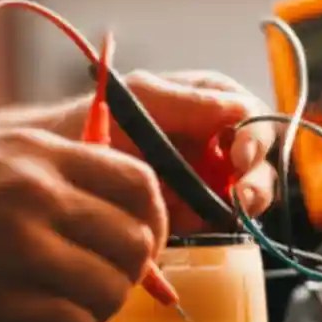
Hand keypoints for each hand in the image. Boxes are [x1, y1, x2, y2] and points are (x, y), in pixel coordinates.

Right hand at [0, 128, 166, 321]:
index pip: (138, 181)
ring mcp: (21, 245)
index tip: (135, 247)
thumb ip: (37, 180)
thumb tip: (90, 218)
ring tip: (63, 318)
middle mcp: (38, 192)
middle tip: (100, 292)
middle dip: (128, 276)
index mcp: (34, 154)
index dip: (148, 223)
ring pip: (111, 290)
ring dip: (97, 314)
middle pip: (137, 241)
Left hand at [66, 70, 277, 233]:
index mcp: (209, 102)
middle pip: (258, 159)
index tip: (239, 156)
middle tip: (240, 196)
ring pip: (248, 193)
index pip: (251, 116)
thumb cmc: (99, 117)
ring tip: (227, 212)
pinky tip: (190, 223)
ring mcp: (208, 177)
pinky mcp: (196, 210)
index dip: (254, 136)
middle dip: (256, 178)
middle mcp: (216, 139)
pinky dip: (213, 224)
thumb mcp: (138, 97)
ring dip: (245, 204)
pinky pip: (219, 220)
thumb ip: (184, 100)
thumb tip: (238, 110)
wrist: (62, 165)